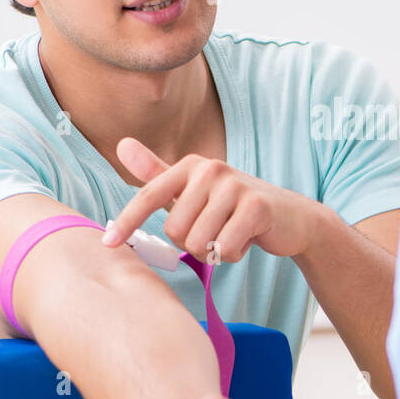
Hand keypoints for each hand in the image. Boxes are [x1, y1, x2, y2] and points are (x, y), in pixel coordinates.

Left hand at [102, 137, 327, 262]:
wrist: (291, 218)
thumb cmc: (235, 206)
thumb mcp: (195, 190)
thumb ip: (158, 173)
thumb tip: (122, 144)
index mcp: (191, 166)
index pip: (149, 195)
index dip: (127, 221)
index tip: (108, 243)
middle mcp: (211, 169)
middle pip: (175, 229)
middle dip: (192, 242)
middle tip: (214, 231)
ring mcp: (235, 186)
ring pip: (198, 242)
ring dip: (212, 250)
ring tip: (231, 234)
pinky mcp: (256, 206)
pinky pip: (223, 248)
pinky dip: (232, 254)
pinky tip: (247, 240)